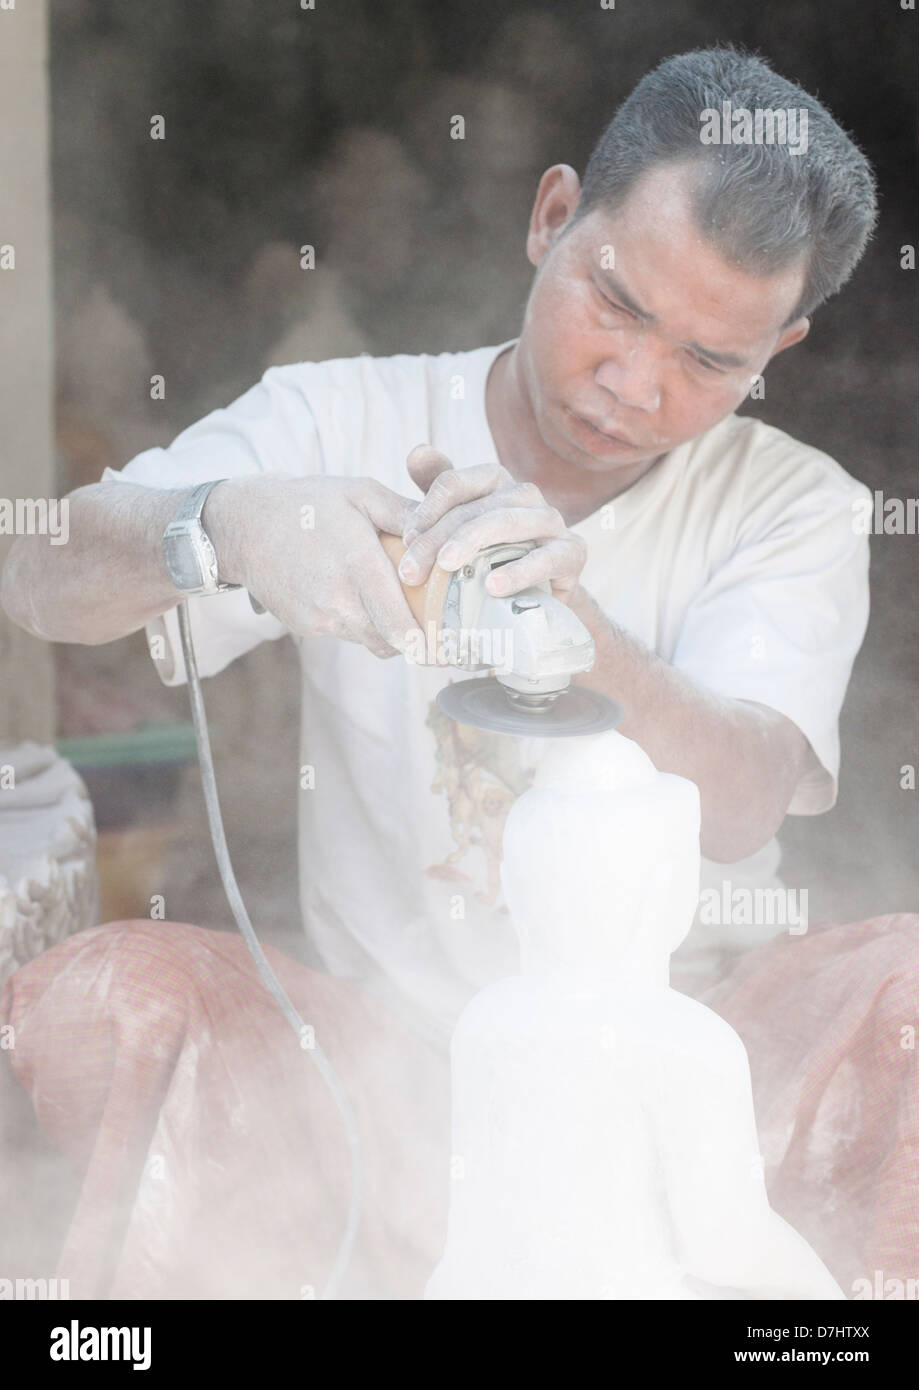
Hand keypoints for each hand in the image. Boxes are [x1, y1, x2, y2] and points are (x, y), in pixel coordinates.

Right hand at [208, 473, 422, 657]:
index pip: (399, 624)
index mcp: (358, 566)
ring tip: (389, 599)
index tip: (443, 645)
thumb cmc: (307, 504)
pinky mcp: (305, 626)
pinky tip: (350, 592)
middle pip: (390, 641)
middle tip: (432, 629)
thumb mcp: (360, 493)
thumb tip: (447, 527)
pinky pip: (344, 631)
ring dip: (384, 627)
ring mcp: (319, 617)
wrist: (242, 526)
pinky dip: (357, 620)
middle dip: (412, 637)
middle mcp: (338, 599)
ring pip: (368, 639)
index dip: (423, 641)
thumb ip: (405, 513)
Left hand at [397, 445, 586, 601]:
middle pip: (476, 507)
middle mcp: (525, 495)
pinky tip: (492, 586)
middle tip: (410, 571)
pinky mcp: (573, 552)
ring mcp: (552, 521)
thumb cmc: (487, 557)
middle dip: (438, 538)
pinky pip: (547, 558)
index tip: (405, 542)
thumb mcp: (455, 527)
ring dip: (472, 545)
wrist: (535, 596)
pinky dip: (519, 572)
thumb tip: (415, 451)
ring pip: (508, 523)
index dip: (426, 510)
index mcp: (494, 481)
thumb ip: (436, 489)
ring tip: (445, 568)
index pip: (454, 482)